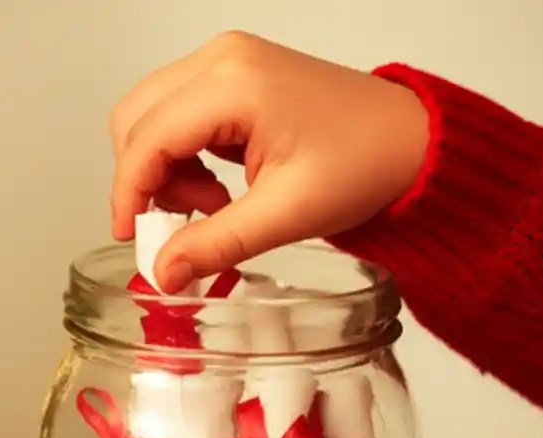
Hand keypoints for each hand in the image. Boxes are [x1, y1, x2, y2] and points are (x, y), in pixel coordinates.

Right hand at [109, 31, 428, 292]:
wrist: (413, 143)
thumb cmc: (368, 162)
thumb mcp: (287, 215)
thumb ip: (215, 244)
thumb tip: (161, 272)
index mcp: (233, 83)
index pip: (146, 139)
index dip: (129, 195)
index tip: (132, 240)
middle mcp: (222, 60)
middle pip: (136, 119)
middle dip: (145, 180)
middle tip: (175, 228)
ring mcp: (227, 62)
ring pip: (151, 116)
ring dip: (165, 170)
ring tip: (213, 207)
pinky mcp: (233, 75)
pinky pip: (178, 114)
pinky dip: (183, 157)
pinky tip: (220, 187)